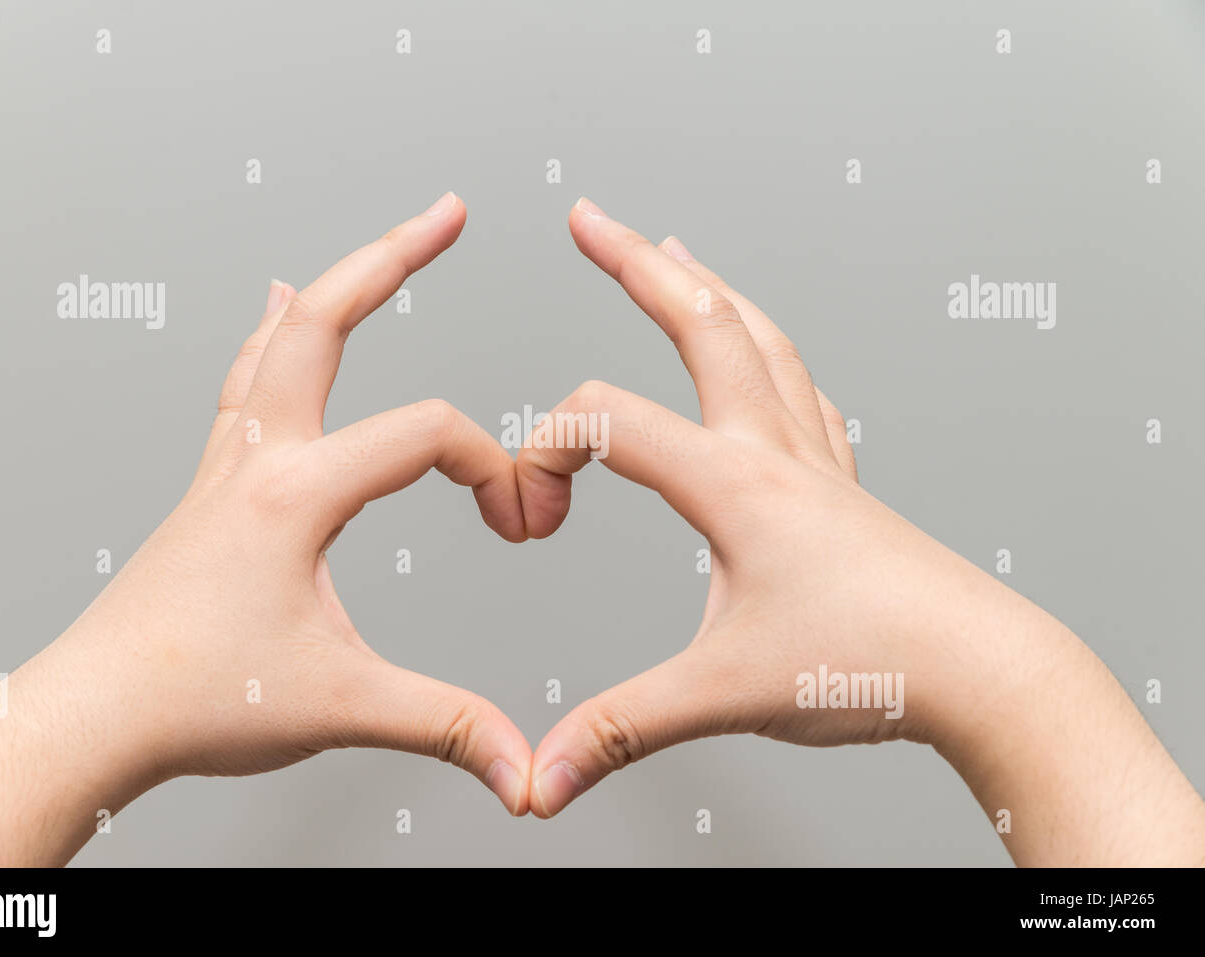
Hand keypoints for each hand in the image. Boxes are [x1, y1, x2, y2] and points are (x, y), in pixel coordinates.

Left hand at [0, 194, 532, 865]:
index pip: (425, 435)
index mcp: (296, 492)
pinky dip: (273, 342)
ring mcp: (227, 467)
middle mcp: (257, 459)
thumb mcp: (341, 703)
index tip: (518, 526)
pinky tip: (270, 324)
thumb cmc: (194, 700)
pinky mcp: (213, 490)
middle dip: (393, 257)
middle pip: (328, 321)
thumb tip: (524, 769)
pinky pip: (245, 386)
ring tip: (375, 249)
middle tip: (446, 214)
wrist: (94, 717)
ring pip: (278, 344)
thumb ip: (447, 725)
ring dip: (334, 289)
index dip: (494, 470)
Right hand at [516, 198, 1204, 864]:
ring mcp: (816, 462)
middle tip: (591, 219)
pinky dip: (769, 356)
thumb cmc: (873, 667)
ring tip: (673, 252)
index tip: (531, 517)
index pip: (611, 424)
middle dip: (635, 263)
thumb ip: (621, 727)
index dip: (545, 454)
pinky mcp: (842, 488)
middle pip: (702, 323)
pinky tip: (767, 363)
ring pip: (759, 342)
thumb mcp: (722, 695)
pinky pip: (803, 394)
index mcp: (735, 485)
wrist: (983, 672)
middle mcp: (776, 453)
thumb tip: (544, 775)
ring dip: (708, 290)